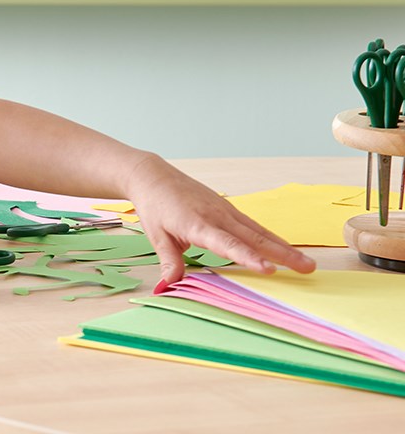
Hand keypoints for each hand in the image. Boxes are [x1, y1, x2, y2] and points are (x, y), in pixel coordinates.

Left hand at [126, 154, 315, 286]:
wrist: (155, 176)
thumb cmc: (155, 206)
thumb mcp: (156, 235)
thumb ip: (169, 260)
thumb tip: (169, 285)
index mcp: (198, 224)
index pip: (227, 244)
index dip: (248, 257)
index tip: (269, 269)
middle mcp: (217, 216)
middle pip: (254, 238)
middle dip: (283, 254)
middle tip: (308, 269)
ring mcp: (225, 211)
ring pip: (259, 231)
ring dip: (284, 247)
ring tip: (306, 263)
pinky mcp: (228, 209)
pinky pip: (253, 226)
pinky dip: (271, 238)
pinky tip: (285, 249)